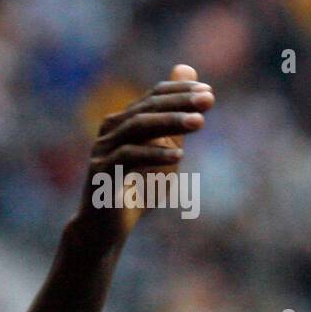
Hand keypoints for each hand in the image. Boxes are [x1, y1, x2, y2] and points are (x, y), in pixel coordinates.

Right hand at [74, 64, 214, 242]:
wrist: (107, 227)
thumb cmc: (138, 188)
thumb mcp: (163, 154)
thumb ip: (176, 125)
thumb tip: (188, 84)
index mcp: (125, 122)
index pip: (154, 97)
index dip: (180, 91)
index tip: (209, 91)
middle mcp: (111, 130)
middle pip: (147, 108)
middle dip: (180, 102)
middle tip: (209, 99)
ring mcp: (104, 149)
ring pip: (137, 126)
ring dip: (170, 122)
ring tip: (200, 122)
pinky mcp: (101, 172)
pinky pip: (128, 157)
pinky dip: (154, 154)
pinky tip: (178, 156)